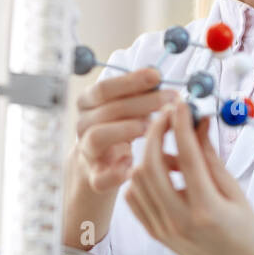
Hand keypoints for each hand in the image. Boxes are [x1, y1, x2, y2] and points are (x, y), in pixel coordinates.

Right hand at [74, 66, 179, 192]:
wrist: (100, 167)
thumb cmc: (120, 131)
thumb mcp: (126, 109)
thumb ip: (139, 94)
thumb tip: (161, 77)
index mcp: (88, 103)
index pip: (104, 88)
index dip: (131, 81)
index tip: (157, 76)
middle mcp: (83, 125)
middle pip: (108, 110)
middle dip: (143, 102)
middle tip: (170, 100)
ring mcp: (86, 152)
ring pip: (97, 137)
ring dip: (126, 129)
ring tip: (151, 127)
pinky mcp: (94, 178)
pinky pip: (100, 177)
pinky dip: (116, 173)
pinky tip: (133, 163)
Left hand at [124, 102, 253, 254]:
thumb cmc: (246, 231)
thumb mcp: (235, 190)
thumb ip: (211, 156)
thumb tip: (198, 122)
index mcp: (206, 210)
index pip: (186, 156)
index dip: (181, 124)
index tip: (180, 104)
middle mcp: (179, 221)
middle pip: (150, 165)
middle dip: (156, 134)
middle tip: (168, 118)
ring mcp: (163, 229)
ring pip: (137, 179)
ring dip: (150, 155)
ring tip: (173, 151)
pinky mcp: (154, 234)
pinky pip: (135, 197)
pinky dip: (142, 178)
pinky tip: (162, 173)